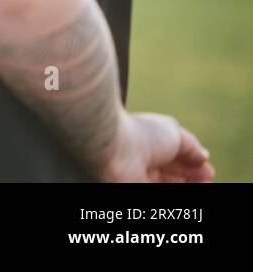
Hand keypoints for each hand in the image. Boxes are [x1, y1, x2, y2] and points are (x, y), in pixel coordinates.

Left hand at [99, 111, 213, 182]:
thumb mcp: (174, 132)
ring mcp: (138, 175)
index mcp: (147, 140)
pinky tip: (190, 188)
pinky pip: (159, 191)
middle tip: (208, 179)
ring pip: (167, 184)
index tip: (208, 170)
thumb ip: (190, 145)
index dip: (192, 163)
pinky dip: (175, 190)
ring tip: (203, 185)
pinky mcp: (135, 187)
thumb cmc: (143, 134)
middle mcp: (142, 158)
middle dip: (192, 176)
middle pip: (171, 172)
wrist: (115, 148)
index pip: (172, 155)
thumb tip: (204, 155)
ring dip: (187, 185)